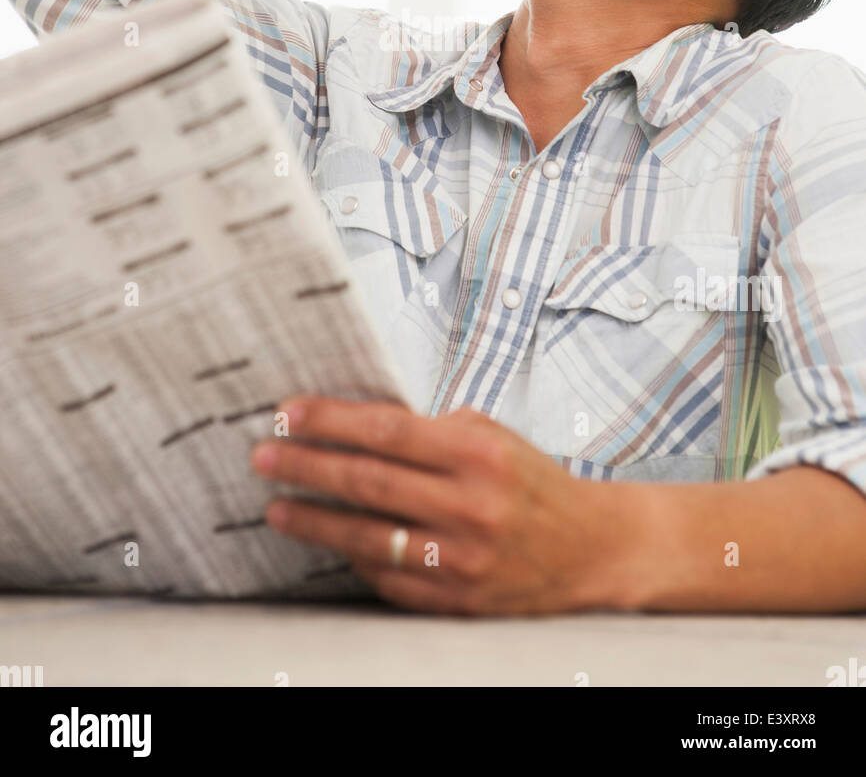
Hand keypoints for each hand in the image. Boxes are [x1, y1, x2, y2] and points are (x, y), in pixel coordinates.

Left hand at [251, 397, 642, 614]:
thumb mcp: (489, 436)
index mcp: (476, 453)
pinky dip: (352, 558)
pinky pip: (388, 577)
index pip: (385, 429)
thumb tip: (352, 423)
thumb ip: (428, 431)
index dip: (329, 420)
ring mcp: (462, 559)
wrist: (590, 550)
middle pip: (367, 482)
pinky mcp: (456, 601)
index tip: (286, 413)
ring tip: (277, 507)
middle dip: (306, 466)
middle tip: (262, 457)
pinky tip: (328, 541)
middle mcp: (469, 506)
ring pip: (367, 537)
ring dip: (313, 520)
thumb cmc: (530, 482)